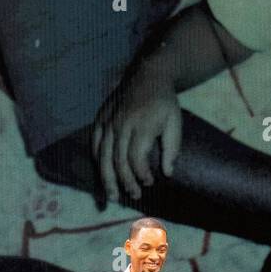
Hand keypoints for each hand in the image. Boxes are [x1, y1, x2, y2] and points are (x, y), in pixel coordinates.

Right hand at [93, 62, 181, 202]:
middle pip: (117, 160)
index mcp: (142, 125)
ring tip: (113, 196)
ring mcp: (108, 120)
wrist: (148, 75)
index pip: (136, 157)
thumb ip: (172, 148)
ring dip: (107, 178)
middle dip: (125, 182)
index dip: (141, 174)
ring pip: (103, 155)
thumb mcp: (175, 123)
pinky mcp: (101, 117)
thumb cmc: (164, 102)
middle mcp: (121, 124)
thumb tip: (167, 173)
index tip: (150, 182)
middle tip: (134, 196)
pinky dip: (97, 160)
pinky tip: (102, 172)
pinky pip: (94, 143)